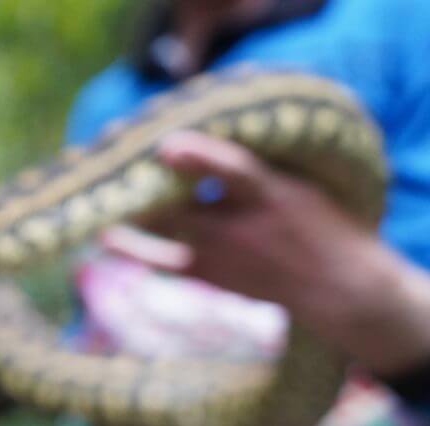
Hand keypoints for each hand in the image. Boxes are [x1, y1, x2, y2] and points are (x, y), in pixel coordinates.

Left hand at [102, 130, 429, 377]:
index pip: (234, 172)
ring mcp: (222, 255)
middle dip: (147, 182)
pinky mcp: (208, 274)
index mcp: (272, 194)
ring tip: (99, 188)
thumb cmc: (315, 220)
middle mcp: (243, 227)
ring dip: (133, 209)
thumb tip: (199, 131)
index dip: (200, 156)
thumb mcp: (297, 182)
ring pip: (166, 227)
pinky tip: (104, 235)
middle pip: (182, 204)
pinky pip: (161, 260)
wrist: (336, 285)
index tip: (167, 143)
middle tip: (112, 156)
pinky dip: (132, 248)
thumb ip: (253, 163)